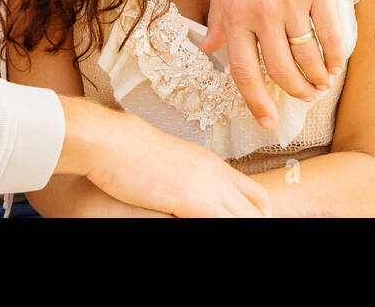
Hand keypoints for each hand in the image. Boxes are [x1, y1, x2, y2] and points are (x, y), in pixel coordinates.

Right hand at [58, 97, 270, 216]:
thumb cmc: (130, 151)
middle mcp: (217, 174)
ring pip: (247, 218)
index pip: (255, 194)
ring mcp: (208, 186)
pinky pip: (224, 224)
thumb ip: (188, 178)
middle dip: (258, 223)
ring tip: (238, 232)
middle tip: (254, 231)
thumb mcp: (171, 163)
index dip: (260, 214)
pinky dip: (227, 229)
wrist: (113, 141)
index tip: (255, 222)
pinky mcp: (193, 200)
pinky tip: (210, 233)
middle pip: (258, 209)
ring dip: (243, 226)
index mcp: (213, 165)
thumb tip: (187, 194)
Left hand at [203, 0, 345, 127]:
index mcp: (234, 12)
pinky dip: (336, 56)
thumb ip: (220, 18)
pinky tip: (335, 63)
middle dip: (294, 93)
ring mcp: (293, 1)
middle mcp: (262, 12)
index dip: (256, 102)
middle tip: (302, 97)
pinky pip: (332, 35)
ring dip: (316, 79)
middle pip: (281, 72)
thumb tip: (210, 49)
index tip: (266, 121)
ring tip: (319, 83)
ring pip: (308, 58)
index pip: (243, 72)